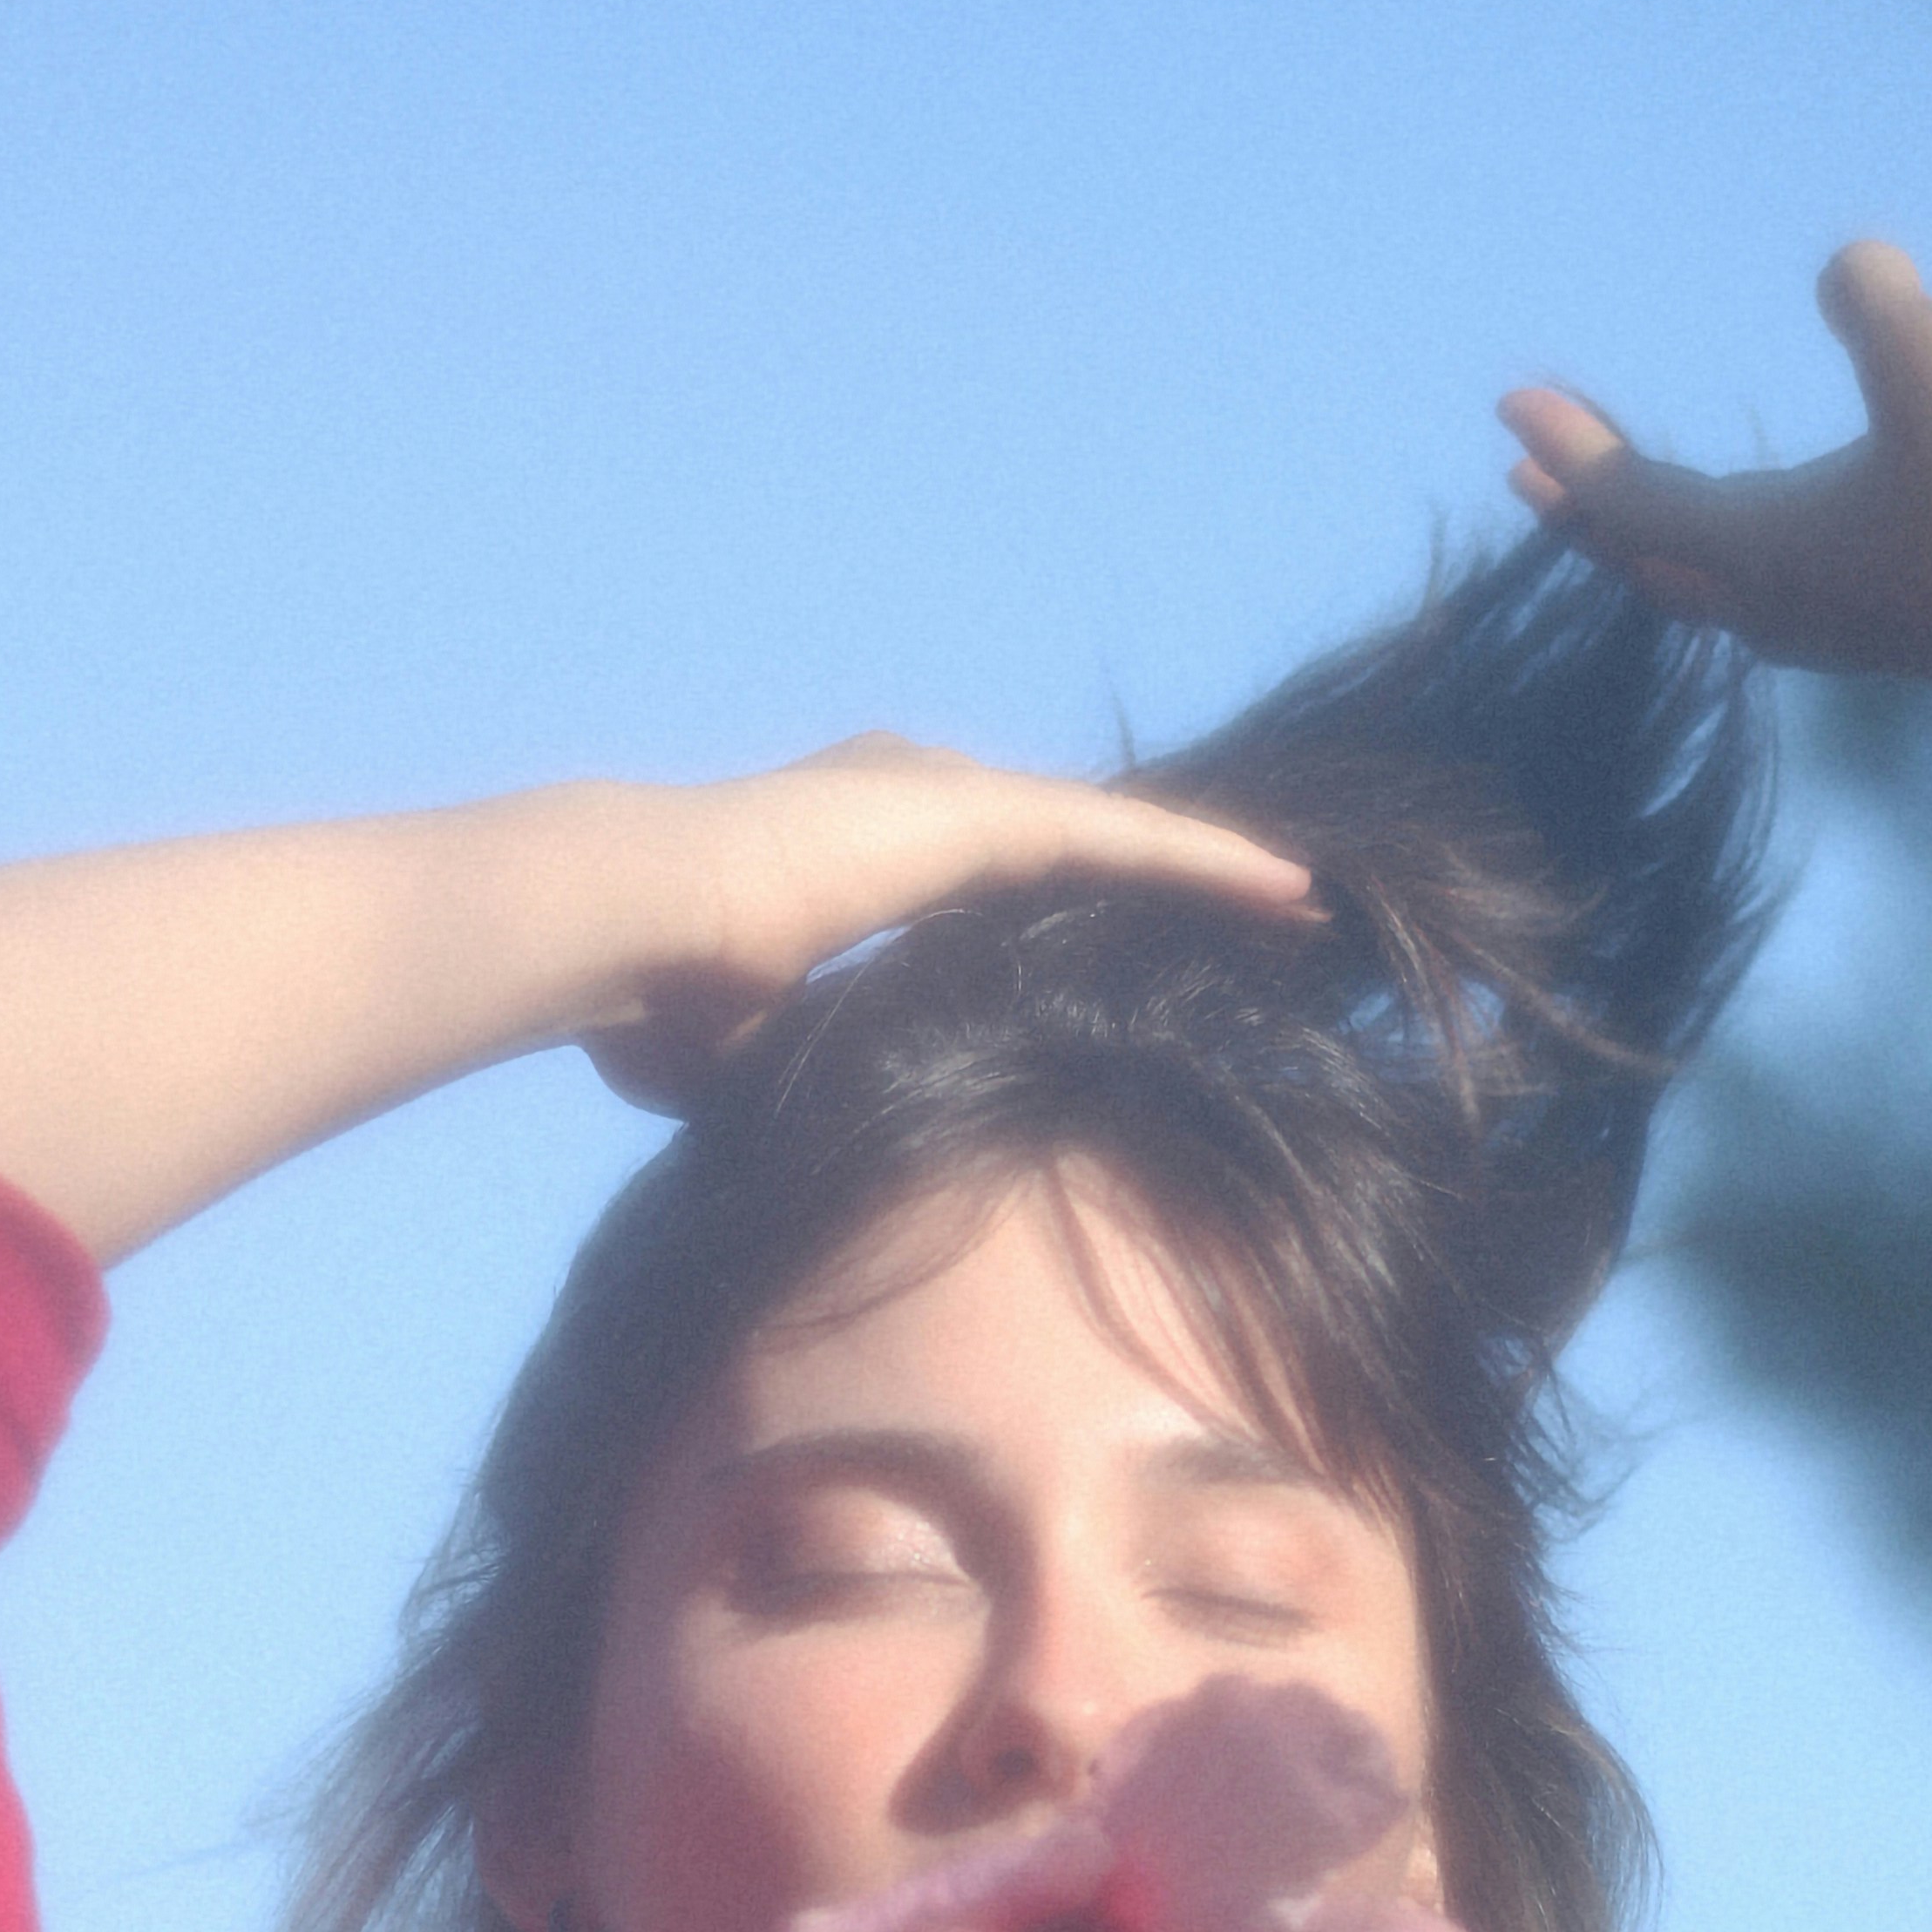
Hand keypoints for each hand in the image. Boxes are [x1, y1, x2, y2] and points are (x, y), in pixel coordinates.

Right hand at [577, 736, 1317, 1111]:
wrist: (628, 925)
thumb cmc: (651, 995)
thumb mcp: (728, 1048)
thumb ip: (768, 1067)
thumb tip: (766, 1135)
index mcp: (851, 846)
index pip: (986, 878)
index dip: (1059, 908)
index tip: (1117, 949)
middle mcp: (908, 797)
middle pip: (1068, 843)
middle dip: (1153, 878)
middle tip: (1244, 921)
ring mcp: (948, 796)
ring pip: (1117, 837)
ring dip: (1212, 873)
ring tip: (1302, 907)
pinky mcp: (986, 815)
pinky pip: (1132, 841)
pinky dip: (1216, 866)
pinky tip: (1294, 893)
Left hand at [1496, 243, 1931, 713]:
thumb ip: (1875, 303)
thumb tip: (1855, 270)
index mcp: (1761, 550)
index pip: (1628, 502)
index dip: (1568, 449)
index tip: (1506, 403)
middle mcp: (1788, 606)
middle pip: (1654, 562)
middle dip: (1590, 515)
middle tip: (1527, 475)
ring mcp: (1852, 628)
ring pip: (1723, 590)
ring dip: (1666, 548)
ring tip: (1638, 519)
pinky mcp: (1915, 630)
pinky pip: (1795, 592)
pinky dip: (1753, 558)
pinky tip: (1788, 545)